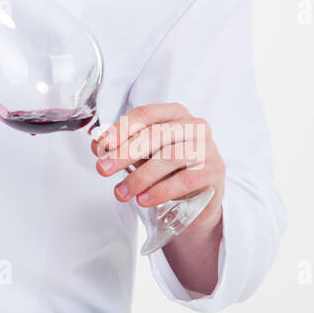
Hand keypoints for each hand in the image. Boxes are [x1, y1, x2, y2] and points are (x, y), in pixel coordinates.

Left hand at [90, 103, 224, 233]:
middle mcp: (194, 125)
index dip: (121, 128)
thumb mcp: (144, 154)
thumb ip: (122, 147)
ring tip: (121, 192)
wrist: (200, 199)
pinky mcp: (215, 172)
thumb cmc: (169, 169)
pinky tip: (144, 199)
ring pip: (168, 157)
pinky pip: (185, 180)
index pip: (145, 114)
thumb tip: (98, 146)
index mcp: (175, 113)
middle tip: (103, 169)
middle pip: (155, 135)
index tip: (102, 144)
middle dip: (124, 153)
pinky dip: (161, 190)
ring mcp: (207, 148)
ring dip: (139, 177)